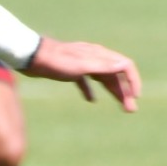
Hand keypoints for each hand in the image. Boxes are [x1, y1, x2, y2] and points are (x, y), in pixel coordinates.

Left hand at [23, 38, 140, 111]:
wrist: (30, 56)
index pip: (124, 66)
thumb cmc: (55, 61)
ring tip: (120, 107)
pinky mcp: (70, 70)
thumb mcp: (81, 66)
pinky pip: (85, 81)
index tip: (135, 97)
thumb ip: (102, 66)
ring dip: (113, 92)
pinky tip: (91, 100)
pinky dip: (90, 90)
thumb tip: (124, 66)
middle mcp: (94, 58)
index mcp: (99, 56)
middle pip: (115, 75)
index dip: (132, 81)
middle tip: (130, 110)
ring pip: (103, 79)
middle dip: (125, 92)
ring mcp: (82, 64)